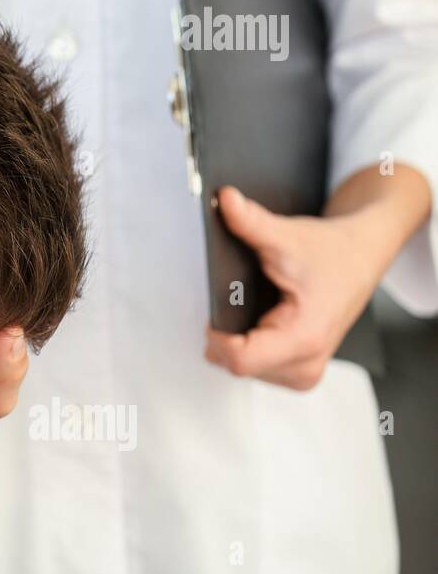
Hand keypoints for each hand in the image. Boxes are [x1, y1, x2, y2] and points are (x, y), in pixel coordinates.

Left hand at [203, 186, 388, 389]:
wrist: (361, 257)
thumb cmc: (332, 253)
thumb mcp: (287, 236)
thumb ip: (251, 222)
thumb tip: (225, 200)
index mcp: (305, 337)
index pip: (241, 360)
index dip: (217, 336)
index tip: (212, 312)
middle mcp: (307, 364)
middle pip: (237, 365)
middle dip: (225, 334)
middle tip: (235, 301)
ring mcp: (304, 372)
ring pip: (242, 369)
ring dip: (235, 341)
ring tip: (251, 309)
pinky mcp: (299, 370)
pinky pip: (254, 367)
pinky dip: (247, 345)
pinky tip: (257, 322)